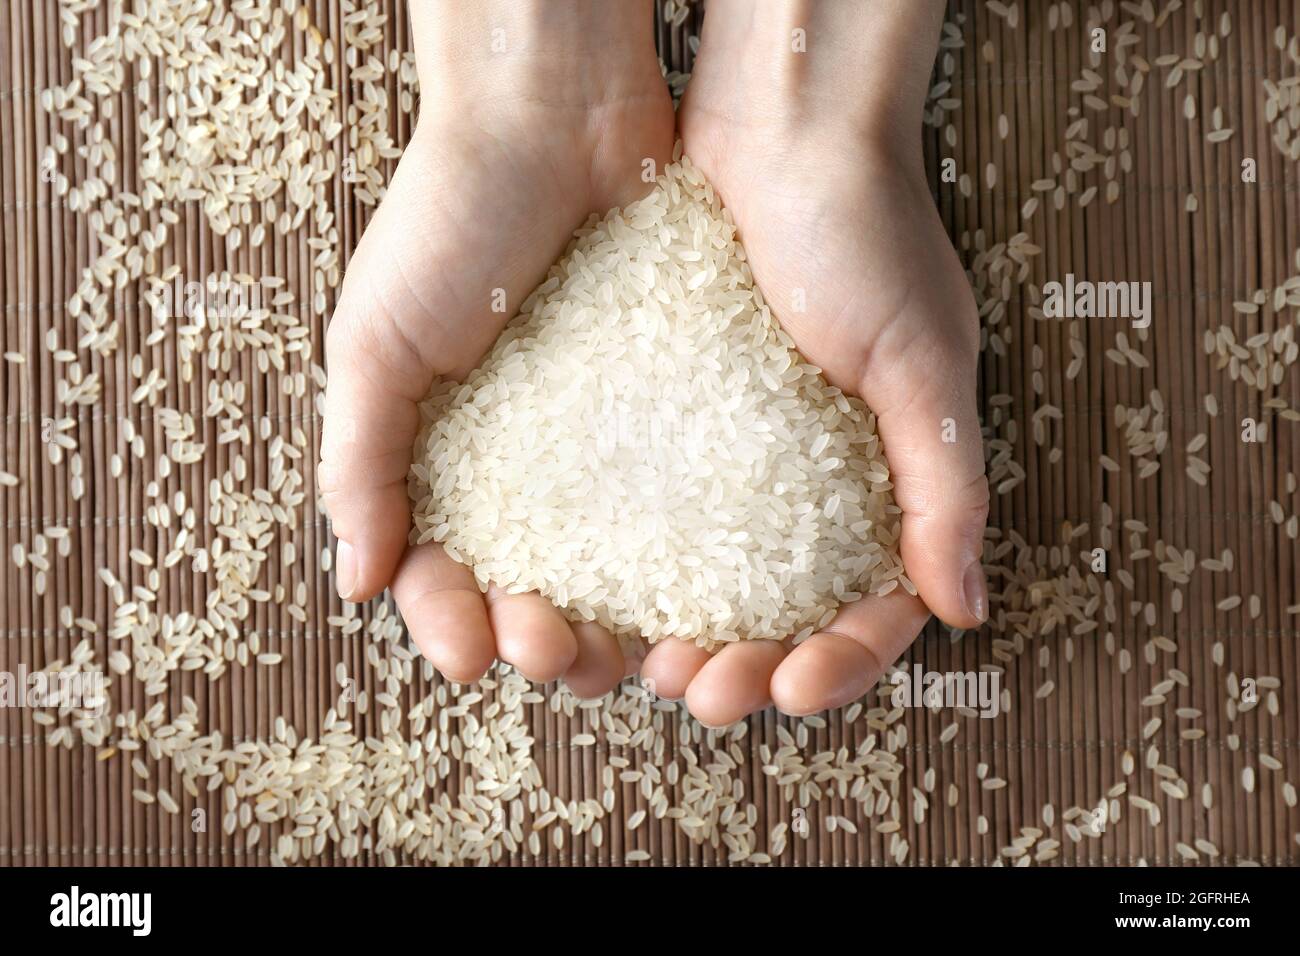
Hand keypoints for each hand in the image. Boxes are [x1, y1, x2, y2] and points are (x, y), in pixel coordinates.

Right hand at [319, 1, 672, 695]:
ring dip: (609, 622)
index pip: (439, 570)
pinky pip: (675, 502)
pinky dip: (678, 558)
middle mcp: (522, 463)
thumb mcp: (374, 343)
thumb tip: (358, 581)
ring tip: (626, 649)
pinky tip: (692, 594)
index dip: (451, 622)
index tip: (471, 656)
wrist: (554, 120)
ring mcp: (600, 442)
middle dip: (539, 640)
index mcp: (440, 455)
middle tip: (559, 653)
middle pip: (529, 586)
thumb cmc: (448, 219)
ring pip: (609, 568)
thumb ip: (360, 462)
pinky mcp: (669, 411)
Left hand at [642, 0, 989, 724]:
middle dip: (747, 667)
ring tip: (640, 660)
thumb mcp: (922, 357)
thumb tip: (963, 604)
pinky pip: (660, 516)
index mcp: (891, 473)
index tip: (790, 691)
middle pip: (786, 613)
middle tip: (698, 691)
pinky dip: (639, 564)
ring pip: (716, 582)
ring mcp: (745, 454)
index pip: (878, 606)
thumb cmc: (865, 224)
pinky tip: (607, 592)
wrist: (779, 125)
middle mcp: (817, 476)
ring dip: (683, 633)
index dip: (841, 662)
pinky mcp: (680, 419)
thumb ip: (944, 482)